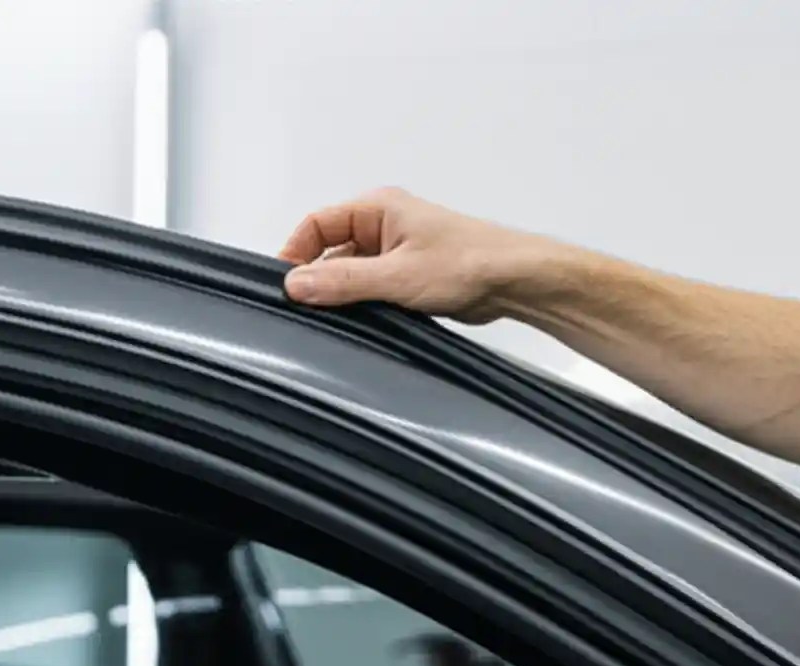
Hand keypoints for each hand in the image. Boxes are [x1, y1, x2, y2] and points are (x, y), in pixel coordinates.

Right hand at [278, 187, 557, 323]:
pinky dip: (364, 303)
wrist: (515, 280)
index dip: (295, 253)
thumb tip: (294, 284)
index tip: (284, 287)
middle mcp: (384, 224)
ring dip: (344, 294)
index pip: (316, 224)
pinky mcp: (410, 275)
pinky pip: (373, 287)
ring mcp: (397, 250)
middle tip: (306, 311)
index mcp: (377, 208)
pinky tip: (363, 323)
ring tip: (335, 320)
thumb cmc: (465, 264)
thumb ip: (344, 281)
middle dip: (319, 278)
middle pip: (331, 250)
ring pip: (352, 272)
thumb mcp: (397, 276)